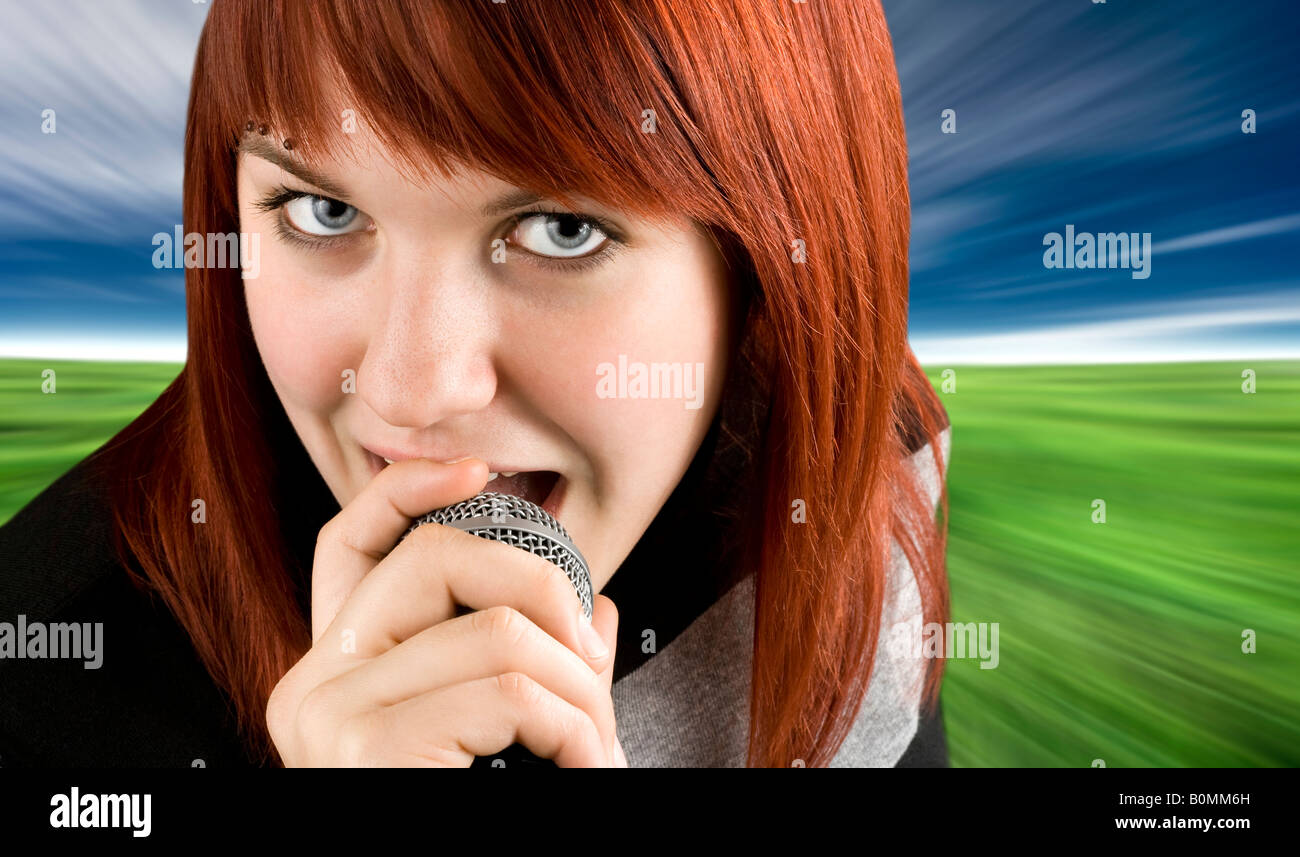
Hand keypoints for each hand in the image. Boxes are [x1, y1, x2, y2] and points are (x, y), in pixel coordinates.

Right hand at [266, 458, 624, 766]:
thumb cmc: (488, 807)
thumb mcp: (505, 729)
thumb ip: (531, 664)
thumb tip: (595, 606)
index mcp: (341, 666)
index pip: (347, 541)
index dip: (410, 486)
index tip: (484, 469)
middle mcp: (313, 680)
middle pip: (439, 557)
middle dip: (548, 595)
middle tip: (591, 664)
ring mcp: (328, 717)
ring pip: (495, 629)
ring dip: (579, 687)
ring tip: (594, 744)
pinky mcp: (362, 752)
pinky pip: (507, 689)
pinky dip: (574, 726)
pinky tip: (578, 764)